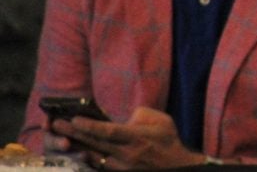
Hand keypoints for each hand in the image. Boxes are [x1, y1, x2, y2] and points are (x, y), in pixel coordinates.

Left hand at [57, 107, 204, 169]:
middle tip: (56, 125)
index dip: (90, 126)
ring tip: (58, 137)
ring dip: (74, 146)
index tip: (75, 118)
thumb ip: (141, 115)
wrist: (176, 167)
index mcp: (136, 138)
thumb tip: (125, 117)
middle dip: (73, 133)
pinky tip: (72, 151)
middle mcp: (125, 154)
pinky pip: (95, 165)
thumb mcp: (162, 121)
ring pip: (91, 156)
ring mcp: (119, 166)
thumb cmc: (168, 141)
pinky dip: (83, 158)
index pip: (109, 132)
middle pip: (94, 143)